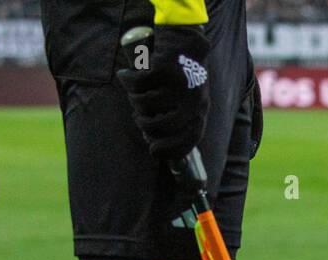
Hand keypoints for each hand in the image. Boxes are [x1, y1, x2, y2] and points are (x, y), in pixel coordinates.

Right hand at [117, 25, 210, 159]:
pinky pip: (137, 84)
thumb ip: (180, 118)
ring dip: (136, 101)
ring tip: (136, 94)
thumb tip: (154, 141)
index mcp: (201, 110)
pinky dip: (128, 81)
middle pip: (163, 126)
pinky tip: (126, 76)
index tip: (154, 151)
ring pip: (146, 105)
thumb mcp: (190, 99)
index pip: (189, 139)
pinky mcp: (164, 70)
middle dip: (146, 125)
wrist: (185, 39)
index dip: (170, 150)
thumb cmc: (183, 74)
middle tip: (140, 117)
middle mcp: (193, 101)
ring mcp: (179, 86)